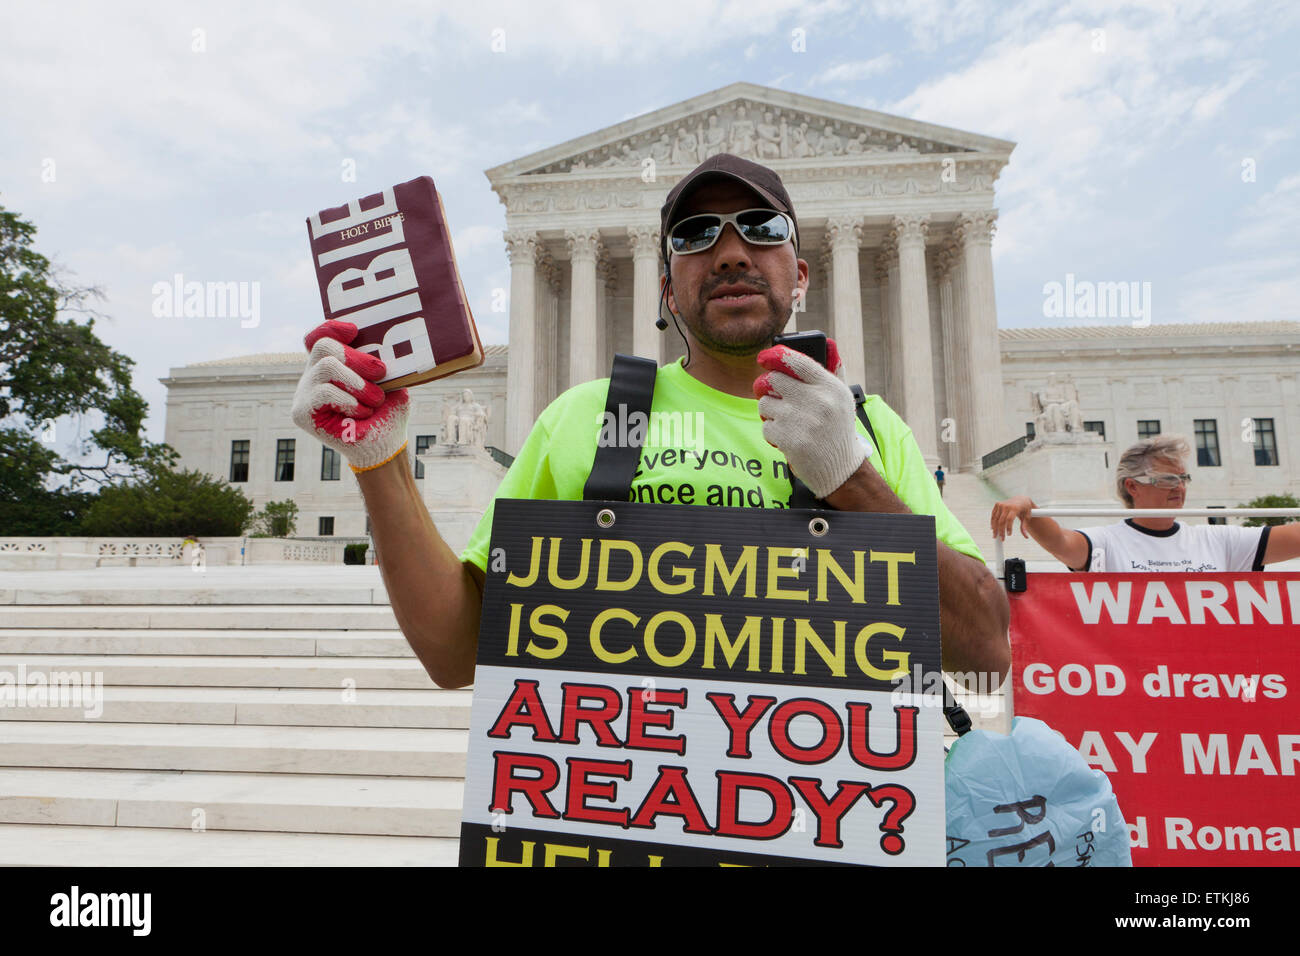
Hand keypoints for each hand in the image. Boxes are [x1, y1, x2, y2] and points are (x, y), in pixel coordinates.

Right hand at [291, 320, 410, 471]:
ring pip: (327, 366)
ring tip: (375, 400)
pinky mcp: (301, 413)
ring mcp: (304, 393)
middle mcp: (313, 376)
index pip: (318, 337)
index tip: (355, 331)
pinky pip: (324, 392)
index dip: (332, 328)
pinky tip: (361, 413)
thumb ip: (382, 361)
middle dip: (356, 357)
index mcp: (331, 365)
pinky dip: (350, 401)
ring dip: (358, 383)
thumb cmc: (387, 412)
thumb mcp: (391, 381)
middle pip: (324, 345)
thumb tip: (383, 342)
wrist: (384, 445)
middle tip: (380, 372)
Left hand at [753, 338, 870, 498]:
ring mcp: (802, 420)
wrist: (840, 468)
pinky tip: (788, 438)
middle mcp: (817, 401)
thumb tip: (829, 343)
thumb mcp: (843, 398)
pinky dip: (772, 433)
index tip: (764, 358)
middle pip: (774, 380)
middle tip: (775, 397)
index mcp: (830, 387)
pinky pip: (765, 426)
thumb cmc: (837, 429)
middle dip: (769, 388)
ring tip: (787, 422)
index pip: (797, 361)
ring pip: (765, 403)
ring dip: (770, 412)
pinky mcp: (789, 439)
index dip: (776, 355)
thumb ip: (834, 371)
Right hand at [990, 496, 1035, 540]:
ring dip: (995, 528)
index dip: (1008, 528)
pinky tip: (993, 529)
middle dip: (1001, 531)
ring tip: (995, 536)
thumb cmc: (1025, 509)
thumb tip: (1026, 536)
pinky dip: (992, 522)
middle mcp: (1007, 505)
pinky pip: (993, 515)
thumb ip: (1024, 526)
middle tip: (1001, 539)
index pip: (1009, 519)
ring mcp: (1001, 504)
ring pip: (996, 519)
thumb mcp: (1027, 517)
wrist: (1021, 499)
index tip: (1009, 535)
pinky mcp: (997, 504)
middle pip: (1001, 520)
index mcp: (1015, 508)